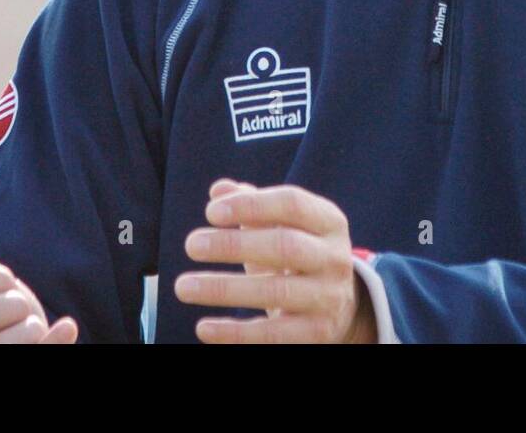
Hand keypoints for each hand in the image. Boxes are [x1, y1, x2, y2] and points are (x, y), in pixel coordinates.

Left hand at [176, 179, 376, 343]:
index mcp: (329, 221)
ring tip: (183, 285)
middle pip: (285, 247)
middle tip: (191, 244)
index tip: (210, 212)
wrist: (341, 307)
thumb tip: (219, 191)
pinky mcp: (316, 335)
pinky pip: (272, 335)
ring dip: (225, 288)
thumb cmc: (300, 254)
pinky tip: (203, 327)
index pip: (292, 203)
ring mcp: (328, 298)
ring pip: (277, 292)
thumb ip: (253, 206)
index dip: (251, 205)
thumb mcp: (285, 226)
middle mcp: (335, 258)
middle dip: (234, 244)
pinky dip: (235, 333)